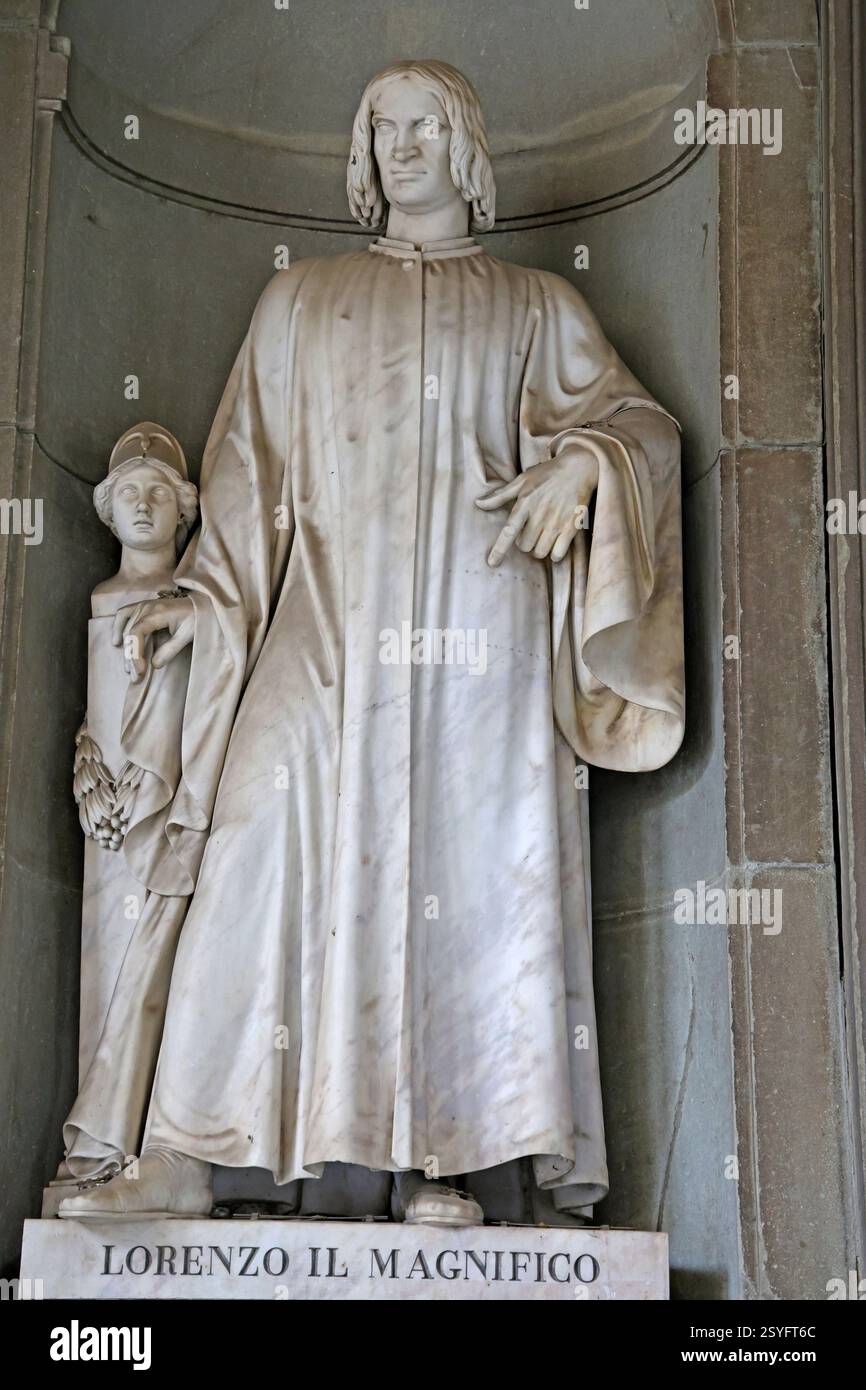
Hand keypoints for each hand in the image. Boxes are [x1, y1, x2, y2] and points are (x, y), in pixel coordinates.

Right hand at [112, 595, 194, 682]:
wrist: (202, 604)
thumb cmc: (197, 618)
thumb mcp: (188, 635)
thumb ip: (171, 650)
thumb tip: (154, 665)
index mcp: (158, 612)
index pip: (137, 632)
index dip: (135, 653)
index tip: (140, 670)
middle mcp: (147, 607)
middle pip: (129, 633)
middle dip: (131, 657)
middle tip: (135, 677)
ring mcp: (143, 605)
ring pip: (126, 627)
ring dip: (125, 649)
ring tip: (128, 668)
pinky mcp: (142, 606)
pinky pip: (124, 614)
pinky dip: (118, 627)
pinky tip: (116, 642)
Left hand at [475, 444, 599, 566]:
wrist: (580, 467)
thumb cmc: (548, 474)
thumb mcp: (522, 480)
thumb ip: (500, 495)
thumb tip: (478, 503)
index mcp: (525, 503)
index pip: (508, 531)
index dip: (499, 550)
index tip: (492, 563)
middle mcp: (539, 515)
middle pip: (524, 546)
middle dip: (524, 543)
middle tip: (531, 533)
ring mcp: (556, 522)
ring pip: (540, 552)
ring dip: (539, 549)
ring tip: (542, 538)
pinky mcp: (571, 527)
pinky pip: (558, 554)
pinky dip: (554, 554)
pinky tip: (555, 544)